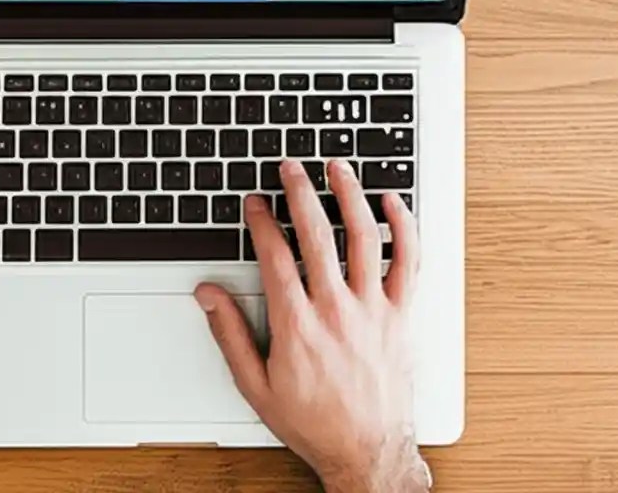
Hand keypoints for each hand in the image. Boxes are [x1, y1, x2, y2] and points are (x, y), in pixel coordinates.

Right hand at [195, 159, 427, 492]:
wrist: (366, 450)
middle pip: (316, 234)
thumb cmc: (313, 421)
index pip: (275, 255)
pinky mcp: (402, 315)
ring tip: (337, 168)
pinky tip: (393, 203)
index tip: (255, 203)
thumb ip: (230, 334)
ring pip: (364, 237)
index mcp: (297, 324)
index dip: (261, 222)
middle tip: (290, 168)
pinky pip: (409, 261)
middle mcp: (337, 310)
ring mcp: (374, 309)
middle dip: (300, 192)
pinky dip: (404, 227)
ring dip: (349, 196)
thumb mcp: (255, 385)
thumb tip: (208, 295)